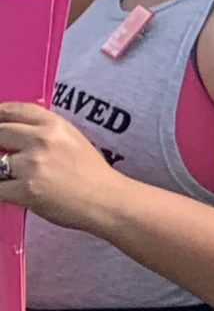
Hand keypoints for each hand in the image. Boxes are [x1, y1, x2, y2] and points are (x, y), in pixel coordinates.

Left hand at [0, 104, 126, 233]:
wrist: (107, 200)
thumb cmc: (93, 172)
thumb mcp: (73, 139)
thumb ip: (46, 131)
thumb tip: (17, 131)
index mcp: (54, 125)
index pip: (16, 110)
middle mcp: (41, 140)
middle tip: (1, 152)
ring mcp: (32, 165)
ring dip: (1, 171)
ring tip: (13, 177)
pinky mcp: (26, 190)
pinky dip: (2, 190)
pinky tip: (10, 192)